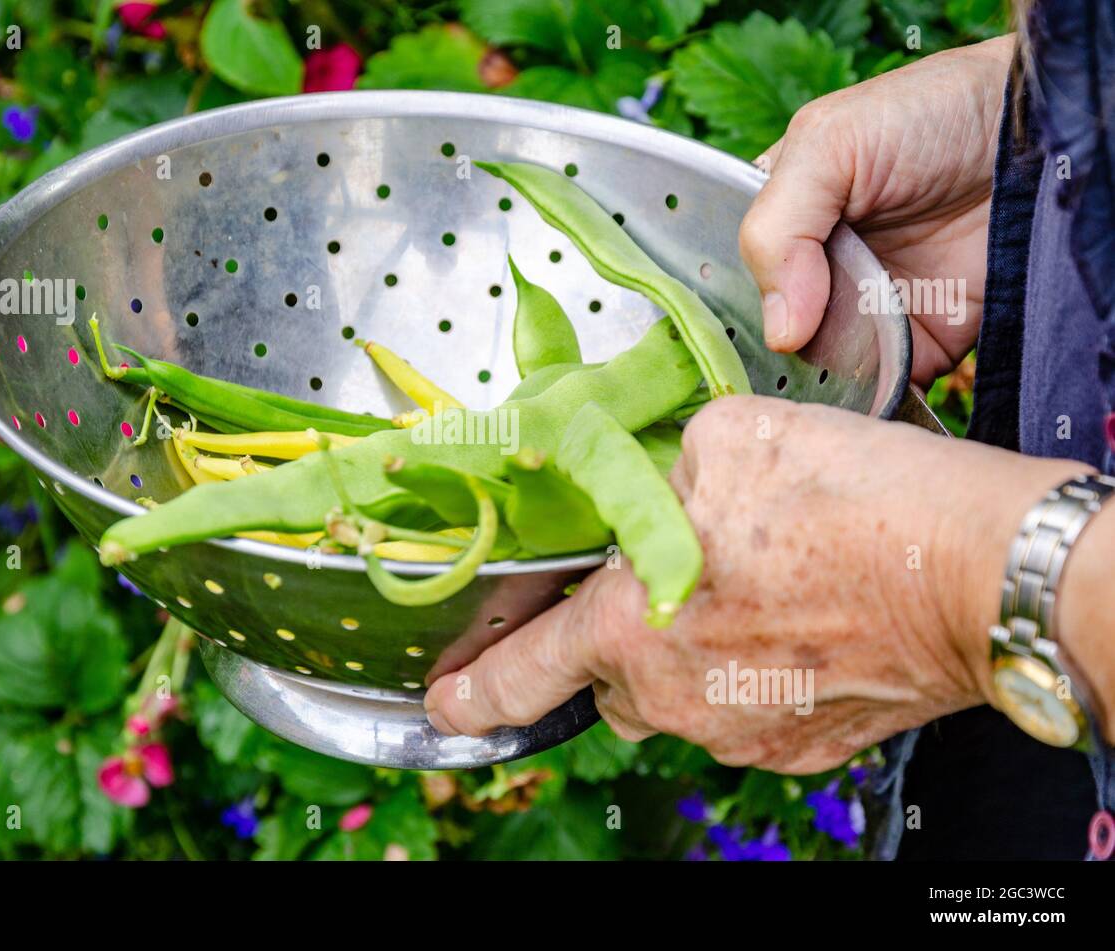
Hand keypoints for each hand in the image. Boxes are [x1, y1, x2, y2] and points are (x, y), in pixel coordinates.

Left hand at [423, 397, 1092, 771]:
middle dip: (613, 636)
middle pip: (607, 678)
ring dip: (685, 648)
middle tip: (652, 583)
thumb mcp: (723, 440)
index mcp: (631, 630)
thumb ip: (653, 470)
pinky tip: (787, 614)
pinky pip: (741, 708)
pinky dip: (747, 666)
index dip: (475, 693)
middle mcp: (675, 698)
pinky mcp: (800, 746)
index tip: (448, 703)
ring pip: (678, 693)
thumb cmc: (851, 506)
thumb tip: (646, 485)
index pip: (521, 676)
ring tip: (743, 586)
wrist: (978, 574)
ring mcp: (741, 734)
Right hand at [739, 36, 1014, 385]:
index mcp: (782, 222)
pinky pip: (879, 390)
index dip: (725, 310)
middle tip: (781, 366)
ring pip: (819, 371)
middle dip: (771, 358)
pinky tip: (855, 401)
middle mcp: (816, 272)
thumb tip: (779, 330)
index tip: (725, 339)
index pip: (731, 278)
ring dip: (817, 386)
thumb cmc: (931, 115)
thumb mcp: (830, 144)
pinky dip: (869, 401)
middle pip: (770, 336)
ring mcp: (865, 311)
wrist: (1042, 138)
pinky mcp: (918, 345)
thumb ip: (778, 227)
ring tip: (816, 390)